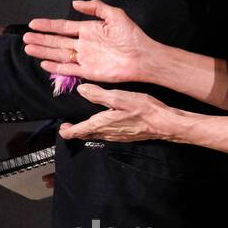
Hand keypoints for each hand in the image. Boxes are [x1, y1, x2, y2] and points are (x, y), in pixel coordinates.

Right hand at [23, 0, 152, 84]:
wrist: (142, 57)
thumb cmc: (132, 36)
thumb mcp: (114, 15)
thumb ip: (95, 7)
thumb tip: (75, 2)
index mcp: (87, 30)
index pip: (62, 27)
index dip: (48, 25)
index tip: (33, 23)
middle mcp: (83, 44)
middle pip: (56, 41)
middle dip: (40, 39)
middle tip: (25, 38)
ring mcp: (84, 58)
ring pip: (58, 55)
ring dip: (43, 52)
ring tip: (28, 48)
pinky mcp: (88, 71)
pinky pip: (68, 69)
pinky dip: (56, 67)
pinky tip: (44, 64)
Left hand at [59, 83, 175, 142]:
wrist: (165, 123)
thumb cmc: (144, 110)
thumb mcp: (119, 97)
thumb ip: (98, 95)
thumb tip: (82, 90)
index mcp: (101, 124)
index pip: (77, 132)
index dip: (66, 131)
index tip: (62, 128)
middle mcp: (106, 134)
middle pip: (85, 135)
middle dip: (75, 131)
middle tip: (68, 126)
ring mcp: (116, 137)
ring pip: (96, 136)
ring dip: (87, 131)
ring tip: (82, 124)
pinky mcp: (125, 136)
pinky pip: (107, 135)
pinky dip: (99, 130)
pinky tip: (104, 123)